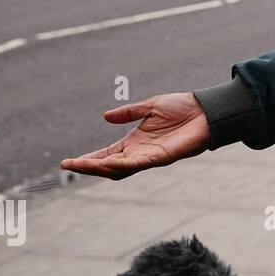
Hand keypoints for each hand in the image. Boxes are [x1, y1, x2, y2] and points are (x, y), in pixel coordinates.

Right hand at [60, 92, 210, 180]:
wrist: (207, 109)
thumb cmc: (183, 108)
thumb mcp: (150, 107)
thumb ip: (129, 113)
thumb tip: (105, 117)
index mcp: (135, 142)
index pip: (106, 154)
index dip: (88, 158)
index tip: (68, 162)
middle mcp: (140, 152)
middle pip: (109, 165)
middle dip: (88, 166)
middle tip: (68, 165)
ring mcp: (151, 156)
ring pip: (120, 168)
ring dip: (99, 167)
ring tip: (80, 165)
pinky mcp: (163, 157)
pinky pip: (139, 164)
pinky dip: (122, 165)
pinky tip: (107, 163)